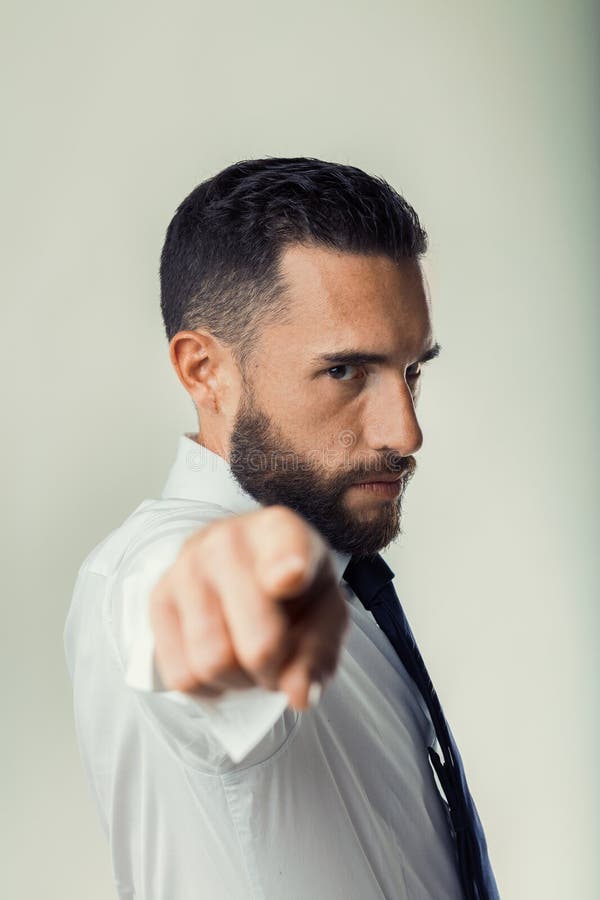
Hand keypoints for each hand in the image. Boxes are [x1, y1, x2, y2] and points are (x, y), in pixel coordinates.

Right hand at [148, 504, 349, 709]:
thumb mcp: (326, 611)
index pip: (285, 555)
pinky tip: (220, 662)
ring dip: (237, 681)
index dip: (290, 572)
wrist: (247, 565)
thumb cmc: (294, 589)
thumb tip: (298, 695)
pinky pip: (180, 675)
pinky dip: (206, 686)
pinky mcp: (158, 598)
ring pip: (212, 664)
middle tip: (278, 659)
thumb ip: (320, 652)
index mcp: (280, 530)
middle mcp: (226, 540)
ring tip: (247, 658)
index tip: (291, 579)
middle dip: (274, 671)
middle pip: (258, 644)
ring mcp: (185, 567)